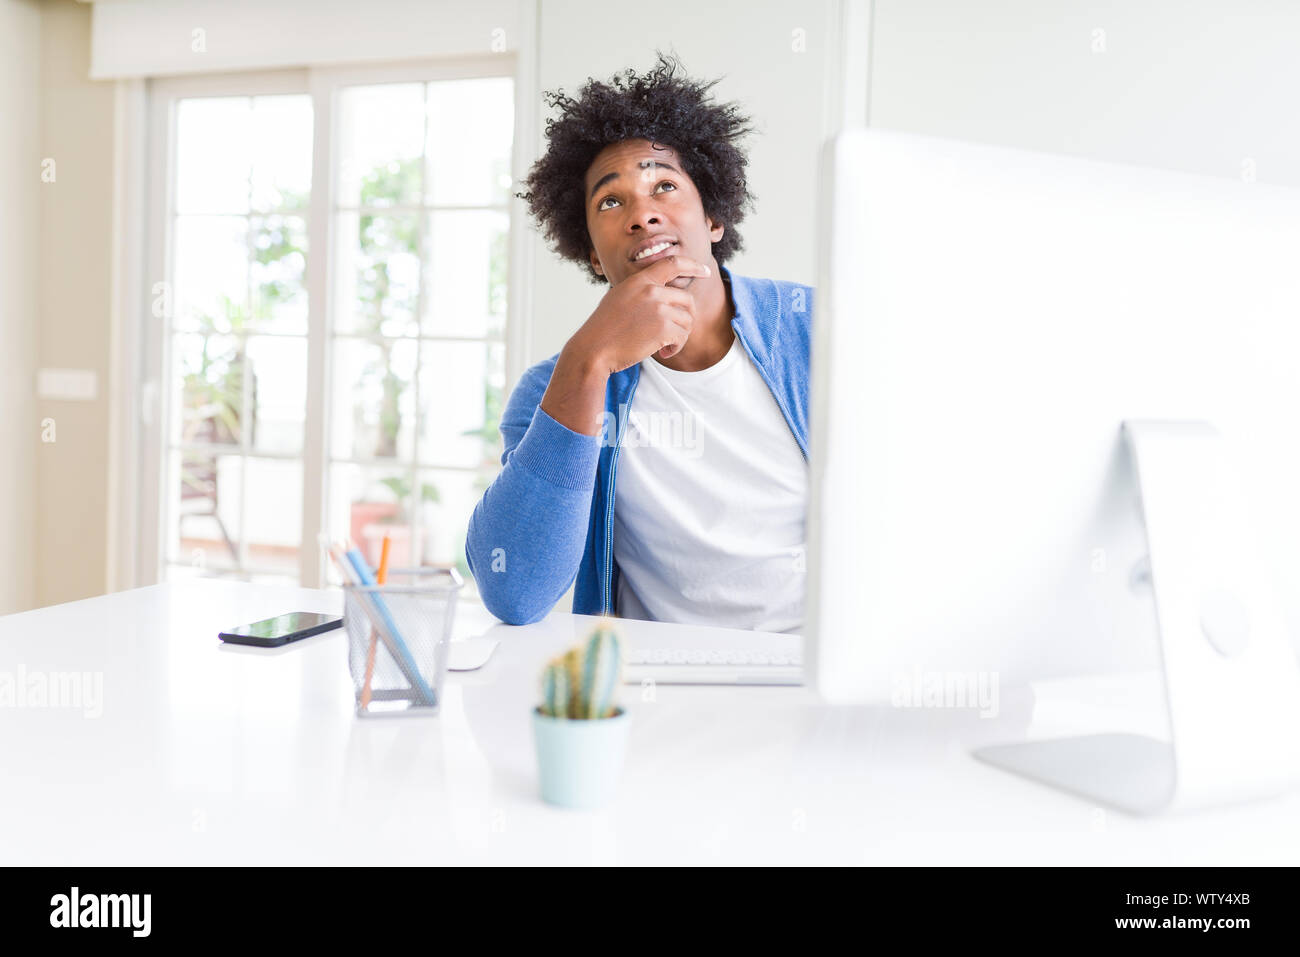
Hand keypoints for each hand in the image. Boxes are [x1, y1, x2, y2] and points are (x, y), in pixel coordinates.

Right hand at [573, 254, 711, 373]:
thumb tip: (664, 295)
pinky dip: (676, 347)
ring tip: (664, 346)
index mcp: (640, 281)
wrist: (594, 349)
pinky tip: (663, 352)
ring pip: (687, 320)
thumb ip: (642, 293)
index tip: (705, 272)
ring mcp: (658, 308)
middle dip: (686, 318)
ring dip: (679, 336)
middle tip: (676, 333)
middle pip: (687, 299)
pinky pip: (682, 336)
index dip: (693, 266)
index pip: (672, 264)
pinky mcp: (663, 328)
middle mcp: (651, 291)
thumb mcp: (620, 298)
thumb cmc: (604, 329)